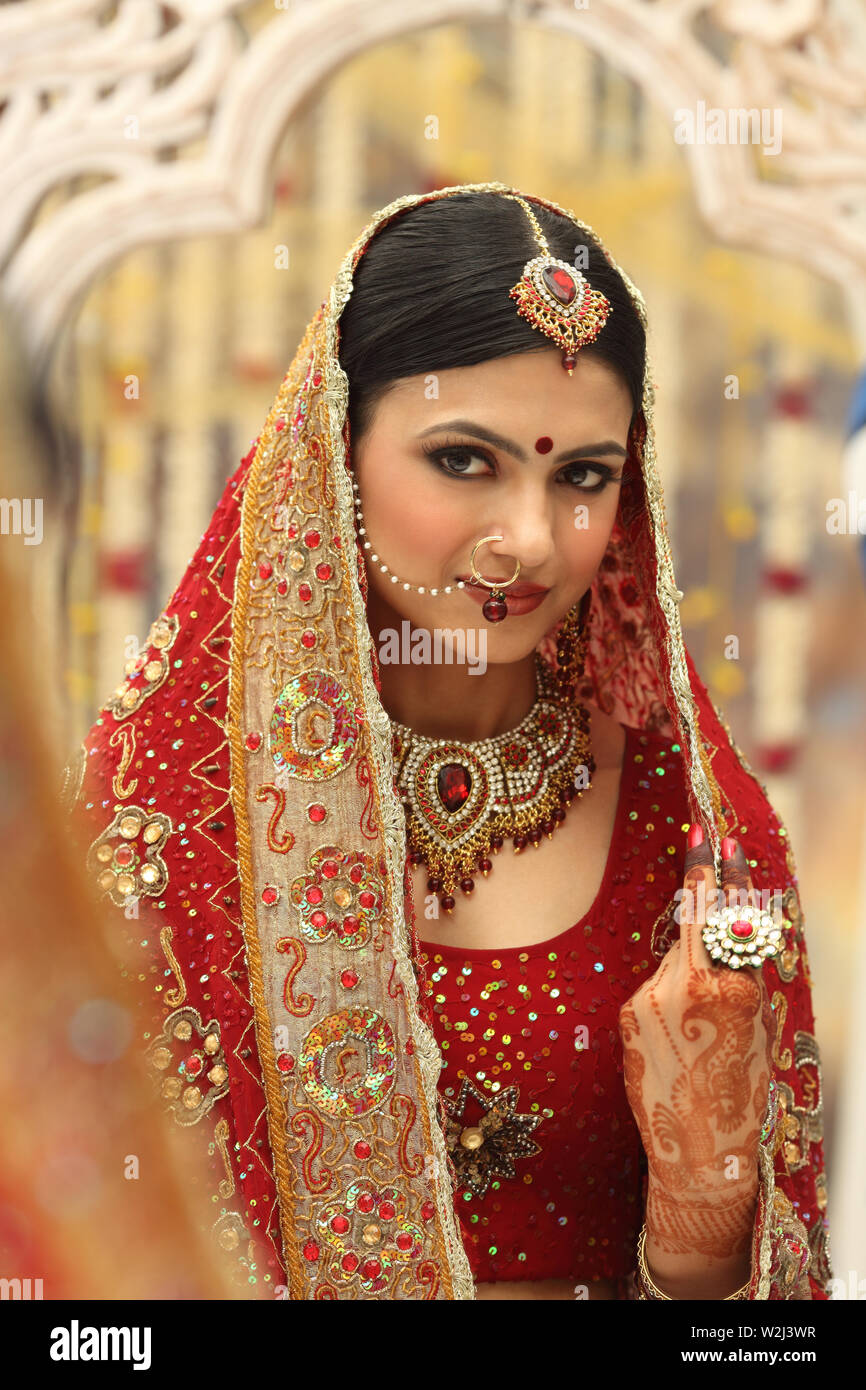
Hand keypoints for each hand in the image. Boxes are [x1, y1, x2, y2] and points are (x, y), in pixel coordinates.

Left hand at [619, 825, 775, 1262]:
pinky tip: (678, 1034)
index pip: (724, 915)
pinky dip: (667, 996)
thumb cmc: (740, 1092)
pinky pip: (654, 986)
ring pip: (673, 956)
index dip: (720, 872)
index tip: (713, 834)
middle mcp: (689, 985)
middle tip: (697, 837)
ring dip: (686, 965)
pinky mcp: (628, 1012)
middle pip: (692, 920)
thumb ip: (742, 976)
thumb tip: (732, 931)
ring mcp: (652, 997)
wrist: (701, 1151)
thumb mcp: (757, 1027)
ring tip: (699, 1018)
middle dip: (698, 886)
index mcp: (733, 988)